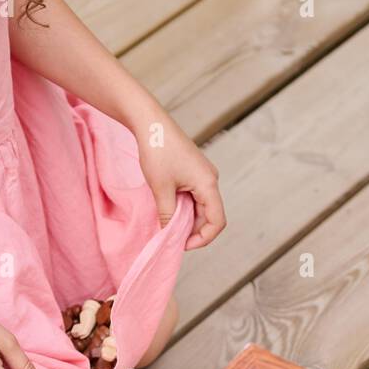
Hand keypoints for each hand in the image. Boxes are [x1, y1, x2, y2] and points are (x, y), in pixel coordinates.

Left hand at [133, 113, 225, 249]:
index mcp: (208, 184)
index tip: (182, 245)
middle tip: (171, 237)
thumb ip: (168, 215)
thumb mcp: (161, 189)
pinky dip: (184, 207)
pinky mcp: (194, 171)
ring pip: (201, 207)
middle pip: (210, 215)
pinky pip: (194, 196)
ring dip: (187, 219)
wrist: (151, 123)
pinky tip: (168, 209)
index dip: (203, 238)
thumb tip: (168, 236)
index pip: (217, 221)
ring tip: (167, 224)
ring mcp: (203, 175)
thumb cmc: (158, 152)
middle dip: (193, 230)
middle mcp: (211, 180)